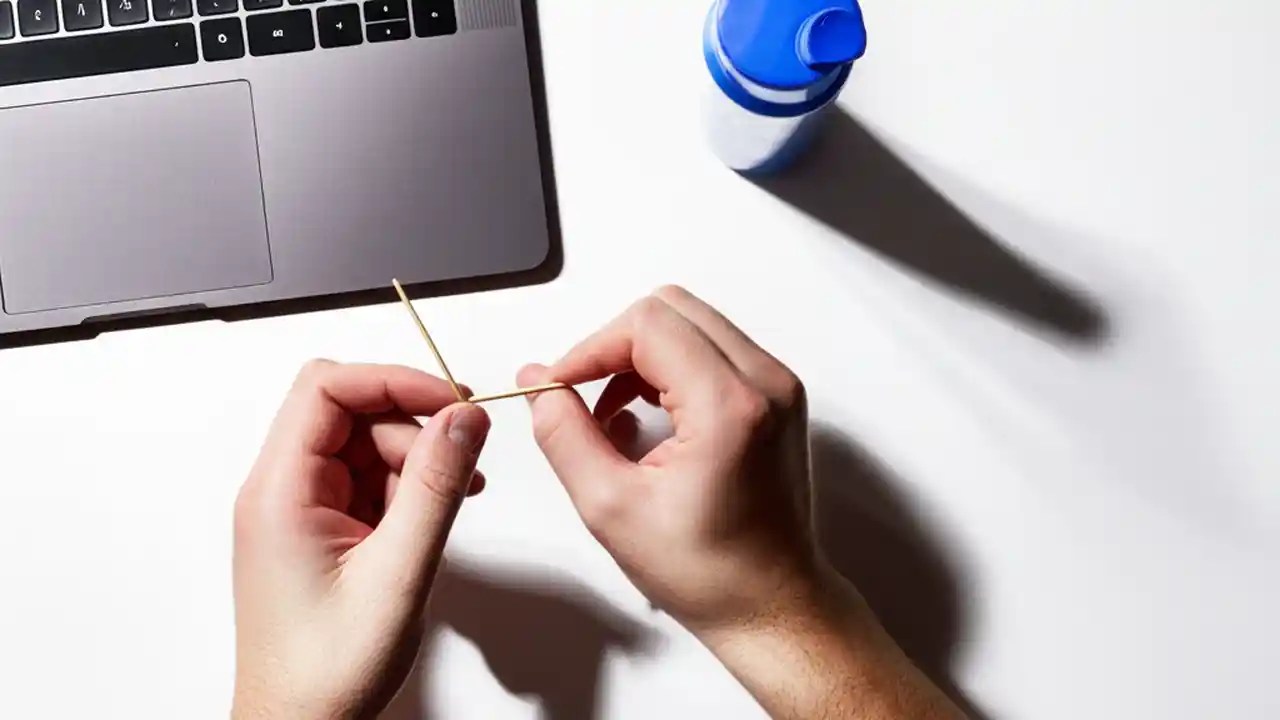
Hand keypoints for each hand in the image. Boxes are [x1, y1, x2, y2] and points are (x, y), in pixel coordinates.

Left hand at [232, 361, 488, 719]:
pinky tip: (434, 514)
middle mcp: (280, 492)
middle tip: (462, 454)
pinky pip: (367, 478)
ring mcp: (299, 510)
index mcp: (279, 493)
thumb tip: (462, 418)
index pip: (327, 389)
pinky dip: (407, 486)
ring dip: (415, 458)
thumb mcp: (398, 573)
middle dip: (412, 424)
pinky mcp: (320, 528)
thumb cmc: (324, 673)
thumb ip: (434, 488)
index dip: (393, 382)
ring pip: (363, 442)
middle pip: (349, 410)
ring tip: (453, 498)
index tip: (449, 401)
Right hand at [520, 286, 815, 634]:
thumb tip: (538, 384)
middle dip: (614, 346)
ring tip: (612, 419)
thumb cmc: (707, 571)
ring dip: (641, 358)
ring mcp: (778, 386)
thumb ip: (564, 434)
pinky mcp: (776, 397)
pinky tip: (646, 421)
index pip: (647, 324)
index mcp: (730, 406)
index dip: (590, 348)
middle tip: (581, 396)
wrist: (771, 604)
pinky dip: (669, 370)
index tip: (559, 387)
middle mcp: (765, 382)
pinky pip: (712, 350)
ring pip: (691, 324)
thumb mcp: (610, 507)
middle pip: (671, 309)